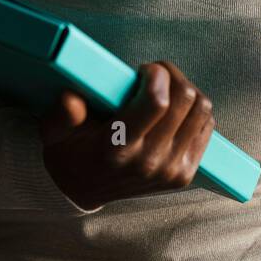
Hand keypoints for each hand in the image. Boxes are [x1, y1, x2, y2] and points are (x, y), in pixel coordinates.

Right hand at [39, 61, 214, 208]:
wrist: (81, 190)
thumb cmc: (69, 151)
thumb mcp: (54, 130)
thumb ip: (61, 114)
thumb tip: (73, 99)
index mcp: (117, 148)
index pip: (157, 102)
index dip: (157, 74)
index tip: (143, 70)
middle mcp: (149, 162)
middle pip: (186, 99)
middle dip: (171, 75)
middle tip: (153, 75)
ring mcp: (170, 171)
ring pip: (202, 110)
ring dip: (185, 91)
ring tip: (163, 91)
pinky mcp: (184, 174)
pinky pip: (207, 127)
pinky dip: (194, 112)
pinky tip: (172, 112)